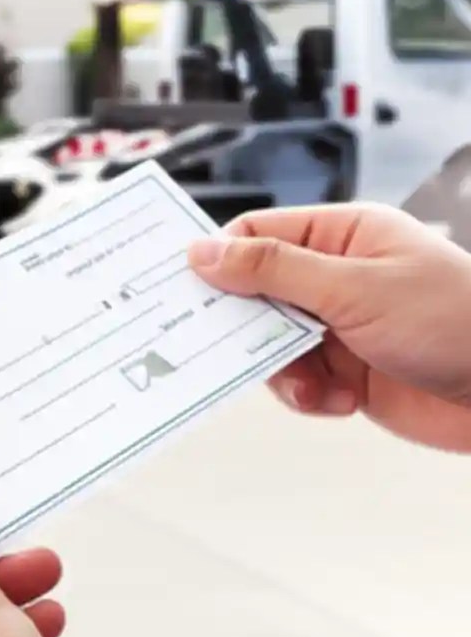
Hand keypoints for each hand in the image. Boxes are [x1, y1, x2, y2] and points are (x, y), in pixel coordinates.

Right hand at [187, 203, 470, 450]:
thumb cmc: (457, 321)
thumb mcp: (354, 288)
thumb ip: (273, 269)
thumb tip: (205, 252)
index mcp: (342, 236)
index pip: (256, 234)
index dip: (220, 260)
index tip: (191, 290)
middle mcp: (337, 277)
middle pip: (255, 293)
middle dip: (247, 326)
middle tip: (235, 346)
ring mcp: (341, 325)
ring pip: (269, 344)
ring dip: (282, 371)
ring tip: (314, 383)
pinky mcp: (347, 371)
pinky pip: (298, 381)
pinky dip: (309, 396)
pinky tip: (339, 401)